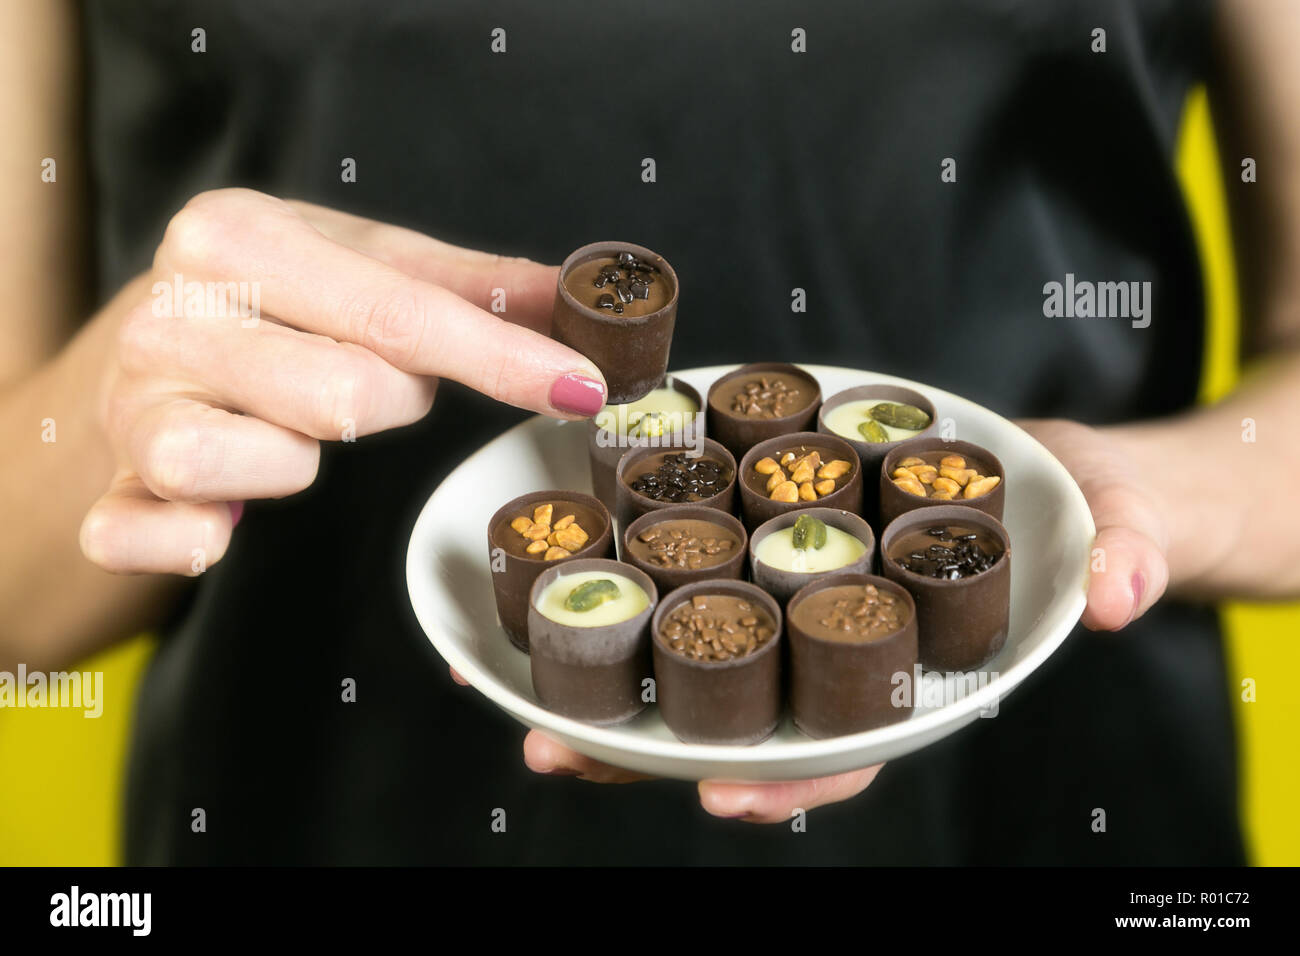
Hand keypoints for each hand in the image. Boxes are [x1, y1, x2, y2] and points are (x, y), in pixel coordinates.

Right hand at [80, 189, 606, 573]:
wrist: (137, 341)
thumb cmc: (271, 300)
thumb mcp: (362, 264)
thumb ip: (469, 284)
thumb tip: (578, 293)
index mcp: (238, 238)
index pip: (398, 312)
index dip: (501, 357)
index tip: (580, 388)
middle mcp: (172, 314)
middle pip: (347, 394)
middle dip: (387, 403)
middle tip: (365, 386)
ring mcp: (134, 406)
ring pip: (267, 464)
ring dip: (301, 465)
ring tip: (287, 433)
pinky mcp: (110, 488)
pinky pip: (144, 535)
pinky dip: (189, 540)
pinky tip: (217, 522)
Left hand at [494, 419, 1165, 820]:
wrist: (1043, 469)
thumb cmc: (1080, 509)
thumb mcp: (1113, 521)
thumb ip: (1125, 553)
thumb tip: (1115, 596)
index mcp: (915, 673)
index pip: (853, 747)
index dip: (793, 779)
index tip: (727, 795)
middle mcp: (845, 656)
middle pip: (747, 727)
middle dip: (656, 756)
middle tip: (566, 759)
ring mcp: (802, 611)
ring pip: (704, 675)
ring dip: (616, 698)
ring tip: (530, 712)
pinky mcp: (769, 556)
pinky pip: (698, 592)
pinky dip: (633, 604)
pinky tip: (567, 603)